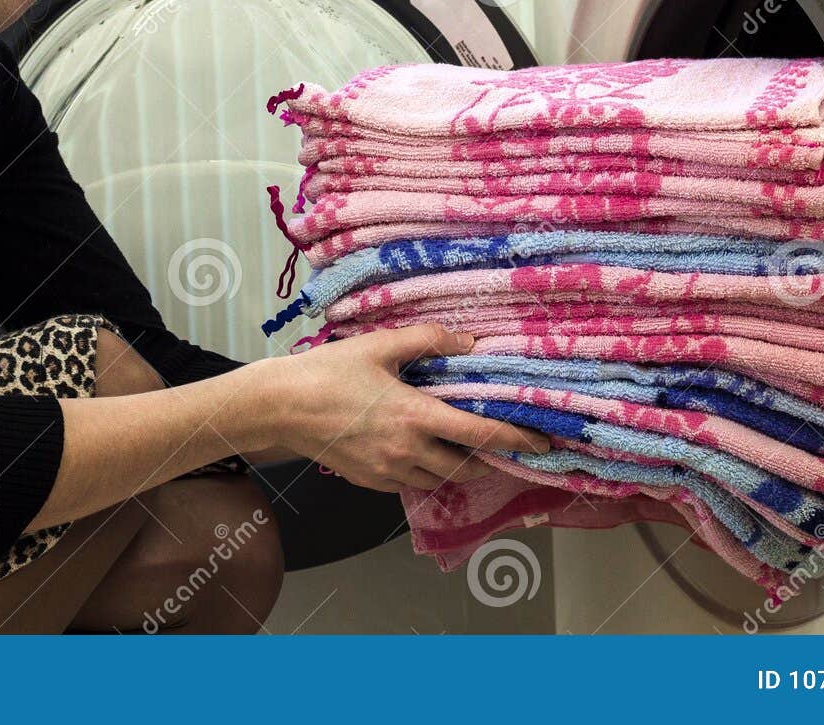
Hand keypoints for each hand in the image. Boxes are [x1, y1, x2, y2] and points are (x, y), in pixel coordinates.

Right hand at [258, 323, 550, 492]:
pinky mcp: (370, 481)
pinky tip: (418, 449)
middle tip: (495, 441)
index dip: (517, 439)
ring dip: (454, 465)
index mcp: (416, 416)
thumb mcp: (380, 346)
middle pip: (465, 466)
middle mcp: (408, 452)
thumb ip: (428, 340)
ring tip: (458, 444)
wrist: (280, 407)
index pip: (481, 434)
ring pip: (439, 479)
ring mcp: (388, 472)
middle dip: (485, 458)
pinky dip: (423, 469)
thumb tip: (469, 342)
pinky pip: (409, 482)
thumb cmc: (329, 371)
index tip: (543, 442)